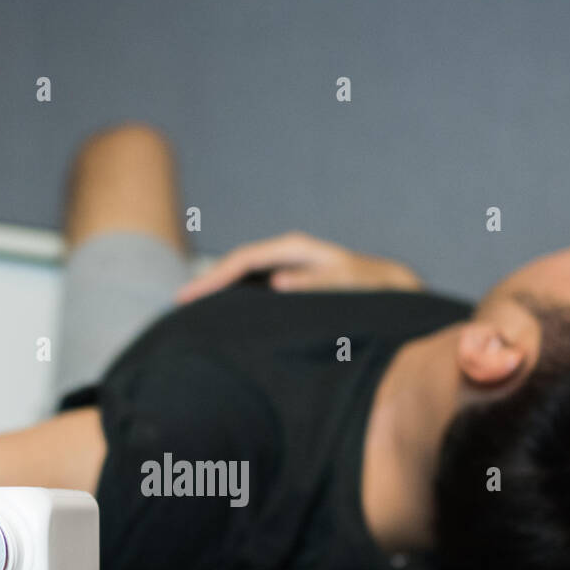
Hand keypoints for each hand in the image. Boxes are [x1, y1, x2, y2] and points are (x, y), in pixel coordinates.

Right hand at [176, 231, 422, 302]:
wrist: (391, 289)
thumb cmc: (373, 288)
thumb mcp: (349, 284)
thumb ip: (316, 283)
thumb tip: (277, 283)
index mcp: (295, 250)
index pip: (243, 260)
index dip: (214, 277)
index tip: (189, 297)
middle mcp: (286, 255)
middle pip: (235, 266)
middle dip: (206, 284)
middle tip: (177, 307)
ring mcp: (286, 268)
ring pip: (242, 278)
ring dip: (217, 293)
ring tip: (190, 314)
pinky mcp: (290, 286)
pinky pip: (254, 290)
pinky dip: (234, 301)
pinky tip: (221, 319)